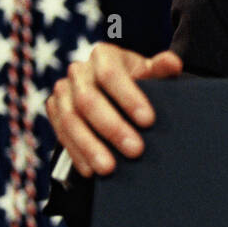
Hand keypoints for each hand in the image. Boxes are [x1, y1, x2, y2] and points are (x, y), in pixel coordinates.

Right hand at [46, 43, 182, 176]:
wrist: (111, 87)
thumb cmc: (135, 80)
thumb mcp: (148, 72)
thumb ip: (160, 68)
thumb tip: (173, 64)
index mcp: (103, 55)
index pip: (111, 75)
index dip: (129, 98)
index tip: (149, 120)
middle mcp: (78, 72)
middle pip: (89, 100)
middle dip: (112, 128)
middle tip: (136, 150)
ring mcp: (63, 92)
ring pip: (71, 121)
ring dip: (90, 147)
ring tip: (109, 168)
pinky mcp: (53, 111)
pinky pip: (61, 135)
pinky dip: (77, 155)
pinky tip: (91, 170)